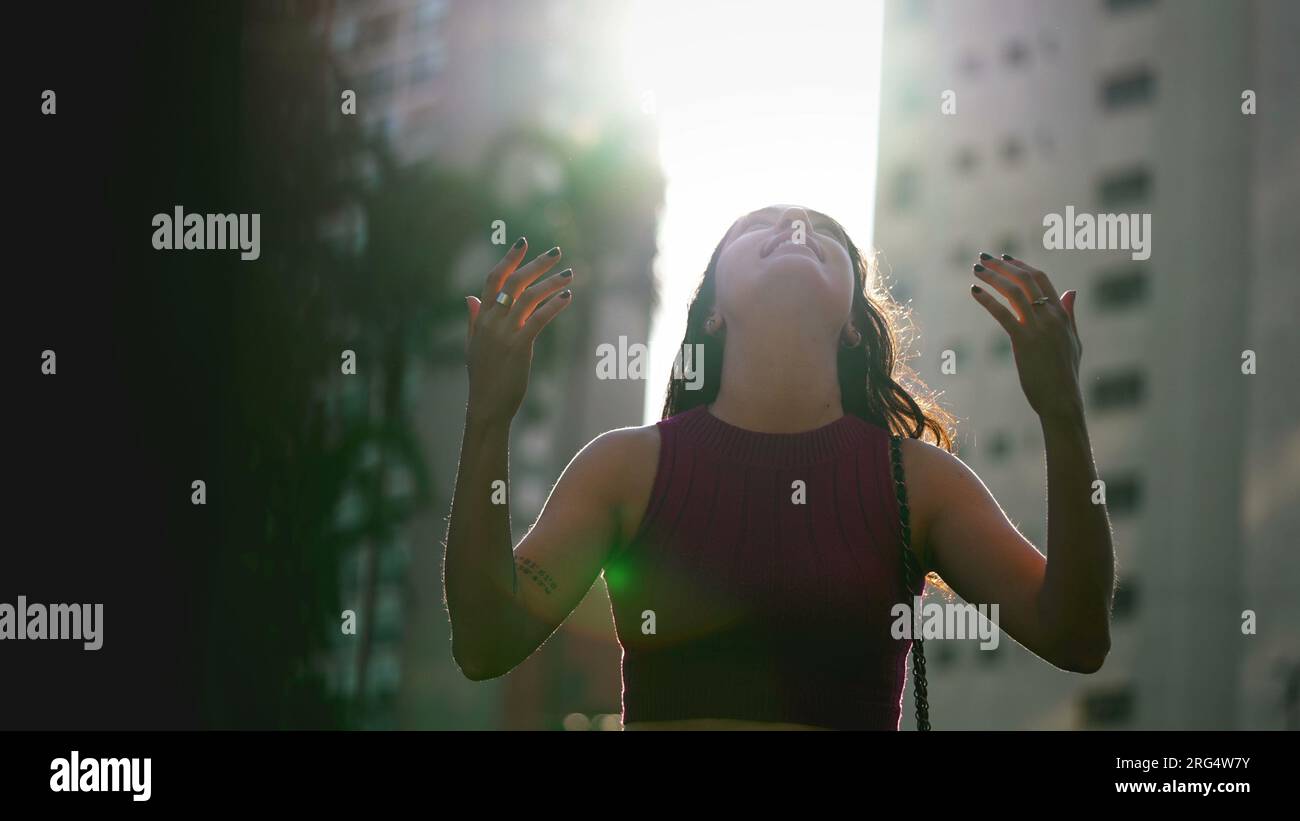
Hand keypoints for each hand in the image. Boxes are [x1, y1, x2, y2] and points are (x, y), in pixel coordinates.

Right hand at [464, 238, 574, 425]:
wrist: (486, 406)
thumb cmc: (483, 377)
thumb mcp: (473, 345)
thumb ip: (473, 319)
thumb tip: (470, 298)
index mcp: (481, 318)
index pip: (494, 280)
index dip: (509, 259)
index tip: (523, 243)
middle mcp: (491, 321)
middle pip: (514, 282)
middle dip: (536, 264)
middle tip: (556, 253)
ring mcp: (504, 334)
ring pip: (528, 297)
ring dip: (551, 282)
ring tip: (570, 274)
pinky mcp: (519, 347)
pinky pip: (538, 319)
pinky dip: (554, 305)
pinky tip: (568, 297)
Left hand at [970, 253, 1083, 421]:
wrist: (1062, 399)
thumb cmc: (1066, 374)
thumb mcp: (1072, 341)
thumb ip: (1069, 315)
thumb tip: (1071, 291)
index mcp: (1062, 315)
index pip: (1041, 279)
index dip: (1021, 265)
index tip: (1005, 257)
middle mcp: (1051, 317)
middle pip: (1026, 280)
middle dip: (1003, 265)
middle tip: (984, 257)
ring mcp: (1038, 328)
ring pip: (1014, 292)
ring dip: (993, 277)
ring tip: (976, 269)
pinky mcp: (1023, 341)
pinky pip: (1003, 314)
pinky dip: (987, 300)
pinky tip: (974, 292)